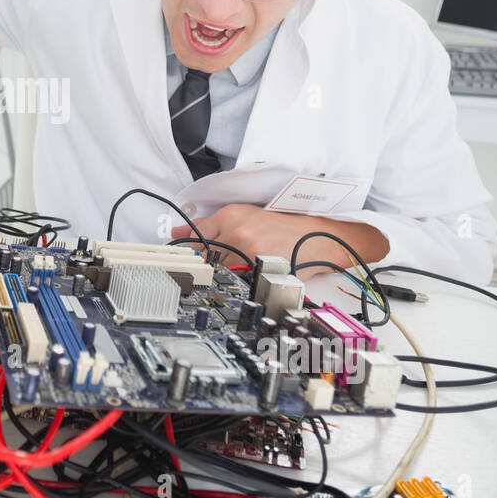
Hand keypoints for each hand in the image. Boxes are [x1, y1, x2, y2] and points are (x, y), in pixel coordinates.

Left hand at [171, 204, 388, 268]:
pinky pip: (235, 280)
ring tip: (241, 271)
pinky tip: (248, 279)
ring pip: (218, 270)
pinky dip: (238, 283)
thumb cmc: (286, 229)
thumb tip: (178, 232)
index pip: (196, 236)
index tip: (184, 258)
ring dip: (223, 275)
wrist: (319, 239)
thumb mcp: (249, 217)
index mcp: (232, 214)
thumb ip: (212, 225)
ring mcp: (245, 250)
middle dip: (207, 264)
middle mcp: (235, 230)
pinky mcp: (257, 268)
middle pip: (204, 256)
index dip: (189, 250)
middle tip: (215, 269)